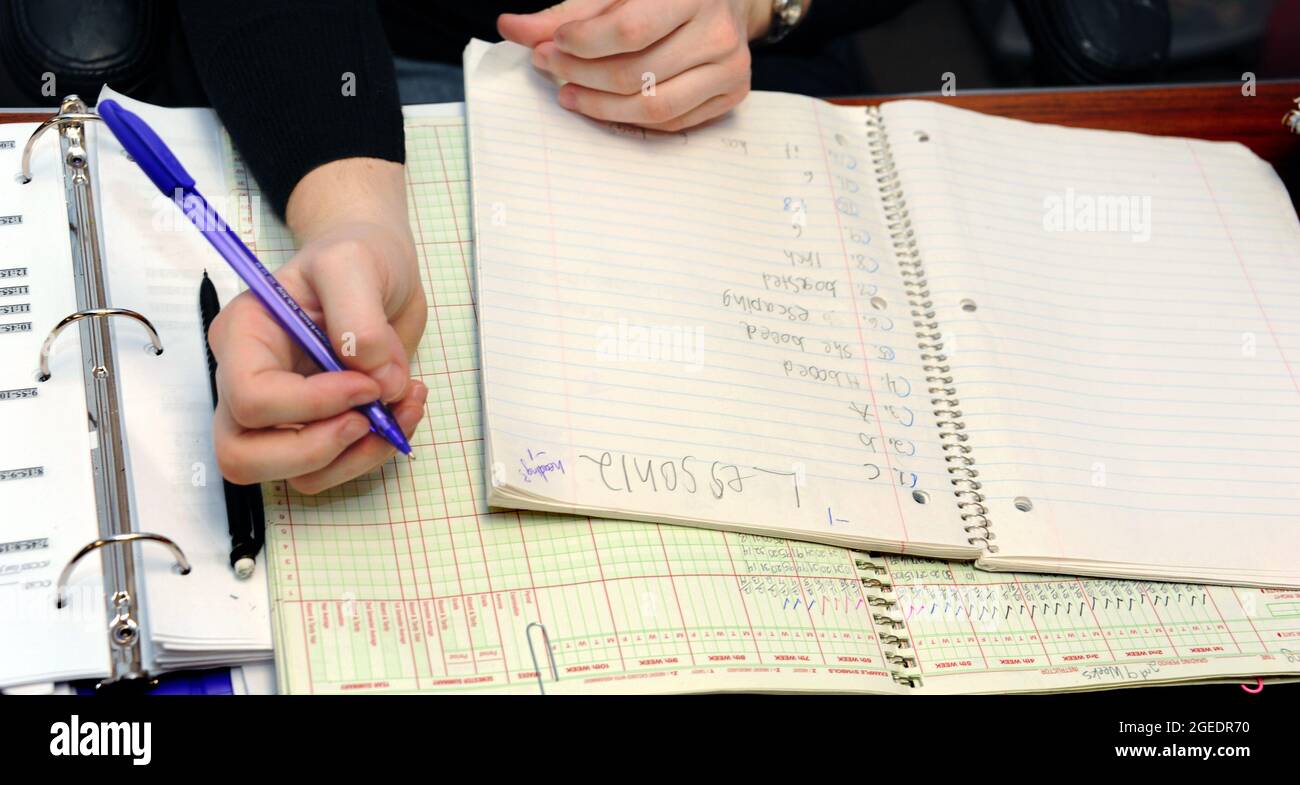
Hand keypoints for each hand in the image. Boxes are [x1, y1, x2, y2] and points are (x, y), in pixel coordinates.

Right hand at [209, 158, 428, 493]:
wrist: (380, 270)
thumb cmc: (355, 257)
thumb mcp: (355, 262)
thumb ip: (360, 318)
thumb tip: (375, 380)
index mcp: (244, 336)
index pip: (251, 398)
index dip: (312, 404)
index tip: (367, 384)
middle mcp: (249, 380)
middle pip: (244, 456)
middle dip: (318, 450)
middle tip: (370, 419)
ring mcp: (283, 413)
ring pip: (295, 475)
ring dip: (359, 455)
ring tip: (403, 407)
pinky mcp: (318, 429)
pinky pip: (336, 467)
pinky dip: (376, 452)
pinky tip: (404, 409)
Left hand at [498, 0, 773, 131]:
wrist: (726, 0)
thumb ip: (567, 11)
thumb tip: (513, 28)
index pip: (627, 30)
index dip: (582, 44)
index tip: (551, 44)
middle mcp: (718, 30)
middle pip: (635, 73)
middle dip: (581, 75)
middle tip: (549, 68)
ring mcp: (730, 66)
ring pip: (653, 106)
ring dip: (600, 107)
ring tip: (569, 94)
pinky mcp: (733, 94)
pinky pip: (673, 122)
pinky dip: (631, 118)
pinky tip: (605, 104)